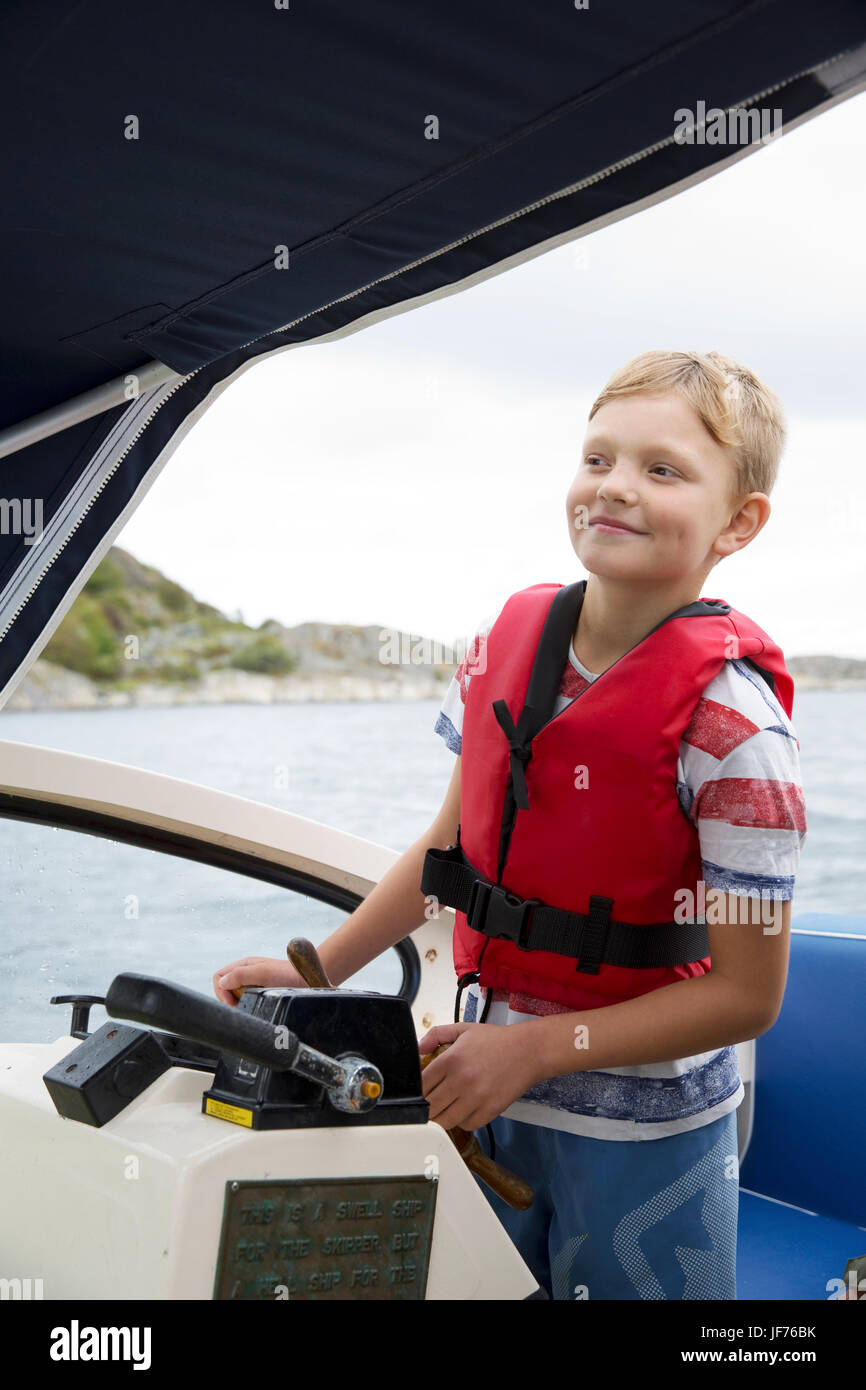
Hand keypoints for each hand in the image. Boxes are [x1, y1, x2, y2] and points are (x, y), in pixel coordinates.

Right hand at [212, 955, 305, 1004]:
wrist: (309, 978)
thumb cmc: (288, 973)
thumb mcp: (263, 972)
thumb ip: (241, 975)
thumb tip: (222, 983)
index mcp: (244, 965)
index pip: (219, 977)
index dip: (221, 992)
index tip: (232, 1003)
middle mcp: (246, 973)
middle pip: (224, 988)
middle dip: (228, 1000)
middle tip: (241, 1007)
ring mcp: (253, 983)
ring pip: (234, 996)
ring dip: (238, 1004)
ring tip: (250, 1007)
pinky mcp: (260, 992)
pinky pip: (246, 1001)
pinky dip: (247, 1005)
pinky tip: (256, 1007)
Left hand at [417, 1021, 539, 1130]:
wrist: (528, 1051)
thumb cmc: (497, 1041)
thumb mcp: (464, 1029)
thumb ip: (436, 1034)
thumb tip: (419, 1048)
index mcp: (452, 1059)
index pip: (421, 1085)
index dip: (416, 1091)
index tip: (420, 1091)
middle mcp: (462, 1080)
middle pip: (429, 1107)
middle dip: (426, 1106)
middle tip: (430, 1103)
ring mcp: (476, 1098)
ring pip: (445, 1121)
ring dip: (442, 1117)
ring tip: (446, 1108)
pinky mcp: (490, 1110)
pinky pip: (466, 1126)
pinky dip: (462, 1122)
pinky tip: (464, 1110)